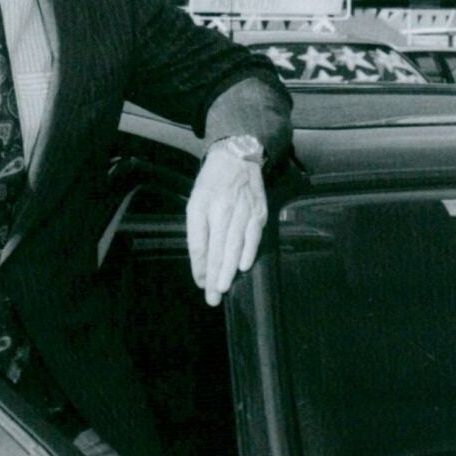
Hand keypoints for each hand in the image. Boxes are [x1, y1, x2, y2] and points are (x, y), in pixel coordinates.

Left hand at [186, 148, 267, 304]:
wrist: (237, 156)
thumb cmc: (212, 184)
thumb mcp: (196, 203)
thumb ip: (197, 233)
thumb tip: (201, 264)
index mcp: (204, 207)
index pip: (199, 243)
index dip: (199, 266)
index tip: (201, 284)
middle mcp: (224, 209)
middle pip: (218, 248)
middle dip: (214, 275)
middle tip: (212, 298)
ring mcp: (244, 210)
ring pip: (235, 244)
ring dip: (229, 269)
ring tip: (224, 287)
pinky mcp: (259, 211)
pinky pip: (254, 235)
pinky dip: (249, 251)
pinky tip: (244, 266)